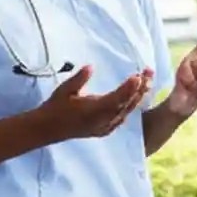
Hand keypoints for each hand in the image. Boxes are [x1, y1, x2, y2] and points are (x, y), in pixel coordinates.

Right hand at [37, 66, 152, 140]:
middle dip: (139, 88)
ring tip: (147, 81)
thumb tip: (91, 67)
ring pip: (126, 111)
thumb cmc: (55, 107)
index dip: (128, 89)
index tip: (138, 76)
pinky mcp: (104, 130)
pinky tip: (136, 98)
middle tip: (149, 72)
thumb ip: (79, 78)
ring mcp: (104, 127)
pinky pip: (122, 118)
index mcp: (93, 111)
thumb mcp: (65, 90)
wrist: (47, 129)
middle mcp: (102, 121)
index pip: (115, 99)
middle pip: (126, 105)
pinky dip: (130, 107)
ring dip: (137, 96)